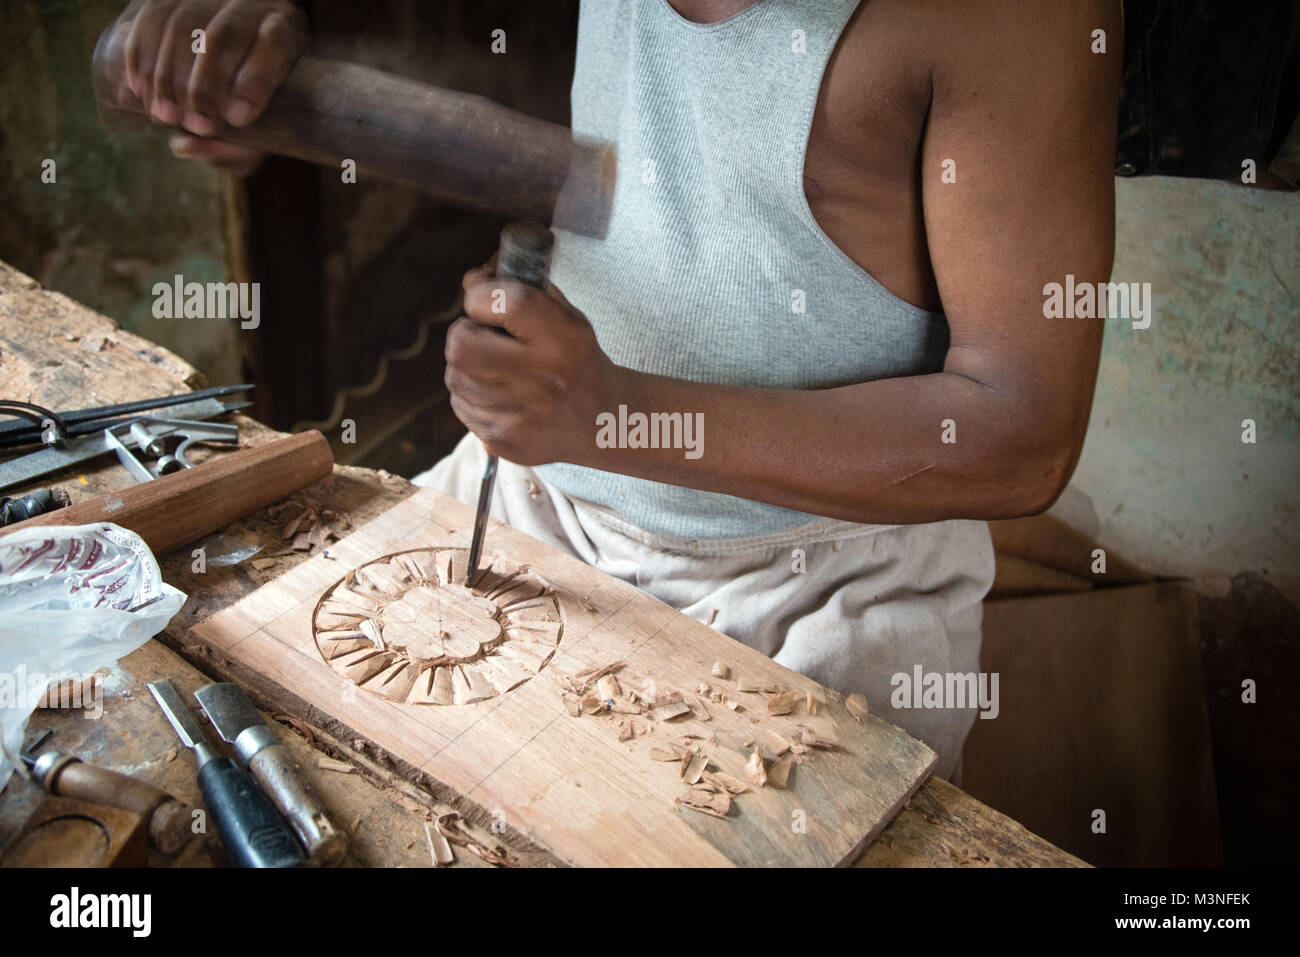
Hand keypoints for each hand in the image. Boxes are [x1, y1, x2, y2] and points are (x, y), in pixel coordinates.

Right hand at [116, 0, 306, 172]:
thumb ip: (236, 149)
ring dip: (166, 75)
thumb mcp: (264, 130)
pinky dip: (139, 53)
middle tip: (197, 126)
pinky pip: (149, 16)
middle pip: (221, 37)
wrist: (238, 58)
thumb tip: (181, 147)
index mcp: (283, 29)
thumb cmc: (255, 105)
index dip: (257, 80)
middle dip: (203, 86)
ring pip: (181, 24)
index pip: (274, 43)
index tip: (238, 118)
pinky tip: (139, 89)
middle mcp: (250, 2)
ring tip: (165, 116)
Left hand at [445, 258, 622, 466]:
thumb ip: (522, 288)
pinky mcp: (498, 439)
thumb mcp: (567, 317)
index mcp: (564, 341)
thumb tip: (472, 280)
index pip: (503, 302)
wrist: (601, 423)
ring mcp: (517, 416)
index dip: (481, 294)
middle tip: (487, 337)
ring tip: (501, 370)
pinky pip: (460, 403)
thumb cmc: (576, 360)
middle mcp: (542, 381)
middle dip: (466, 332)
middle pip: (461, 343)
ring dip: (468, 365)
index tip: (485, 299)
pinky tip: (502, 395)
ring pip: (454, 374)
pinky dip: (472, 394)